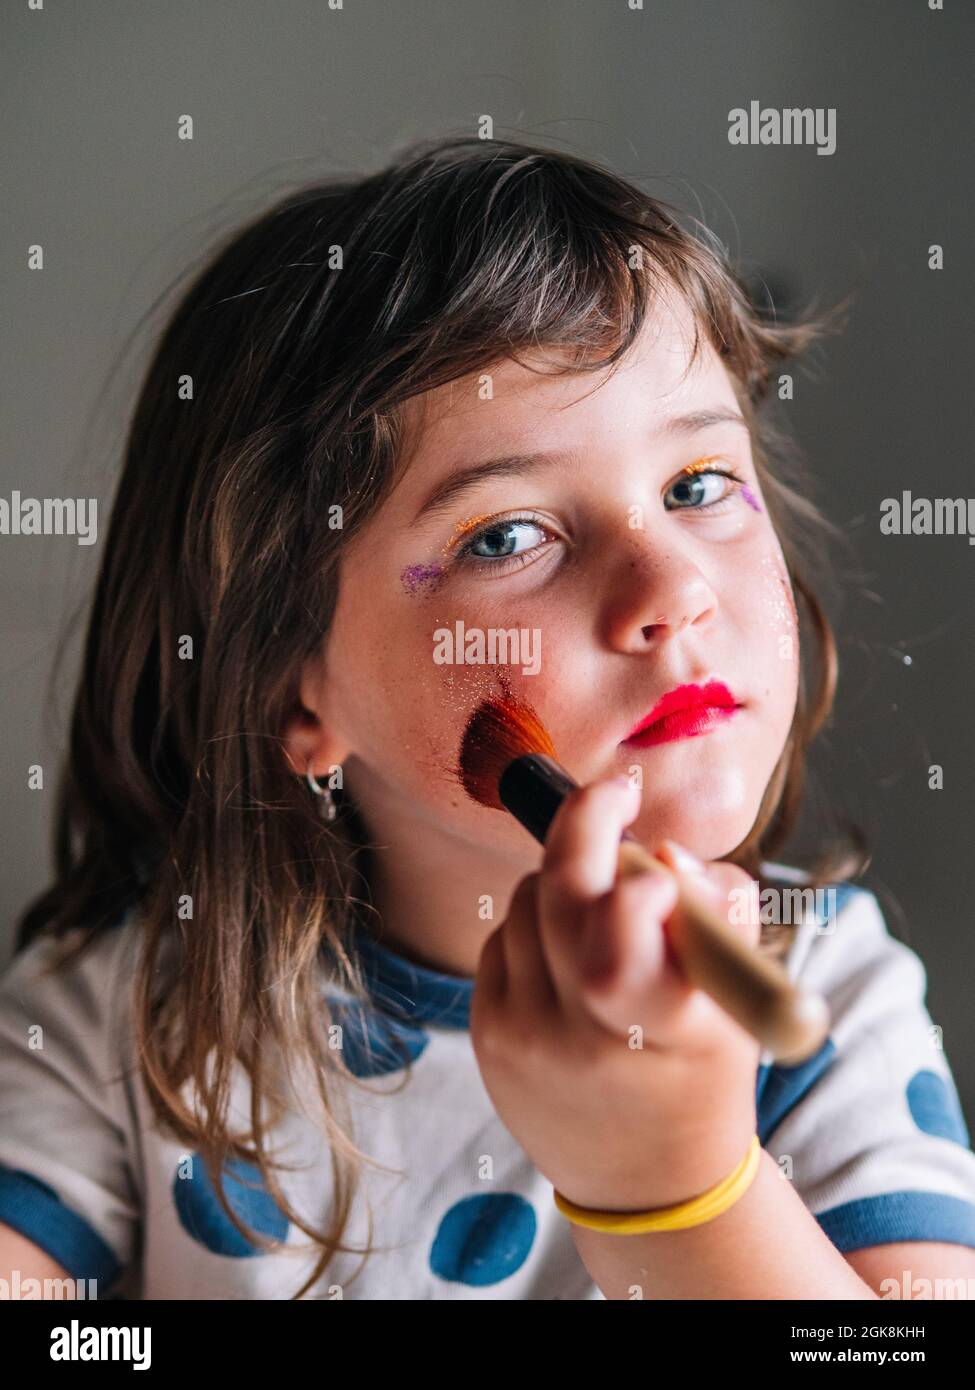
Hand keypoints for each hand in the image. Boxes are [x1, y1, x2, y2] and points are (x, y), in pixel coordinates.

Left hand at [470, 774, 761, 1212]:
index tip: (658, 855)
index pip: (622, 938)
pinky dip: (535, 922)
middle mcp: (578, 1034)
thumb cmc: (702, 1069)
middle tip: (614, 795)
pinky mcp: (486, 1033)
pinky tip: (568, 950)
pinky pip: (501, 935)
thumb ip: (719, 910)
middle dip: (586, 824)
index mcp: (658, 1028)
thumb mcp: (736, 997)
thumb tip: (664, 852)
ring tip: (603, 906)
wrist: (645, 1177)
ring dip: (565, 880)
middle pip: (558, 894)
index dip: (633, 887)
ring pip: (527, 901)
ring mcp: (522, 1034)